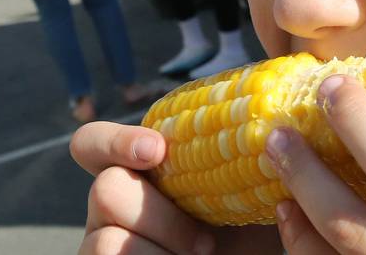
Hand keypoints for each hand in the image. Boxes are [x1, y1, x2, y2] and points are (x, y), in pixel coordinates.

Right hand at [71, 122, 277, 253]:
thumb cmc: (246, 235)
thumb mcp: (252, 192)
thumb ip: (247, 154)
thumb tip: (272, 123)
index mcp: (138, 172)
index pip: (93, 143)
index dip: (114, 140)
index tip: (158, 150)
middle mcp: (113, 206)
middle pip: (104, 189)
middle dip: (160, 217)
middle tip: (205, 242)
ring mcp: (103, 242)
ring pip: (106, 240)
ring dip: (162, 251)